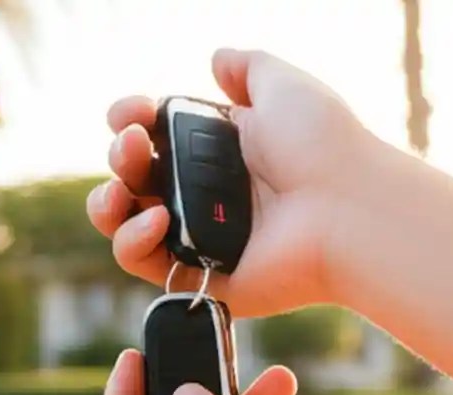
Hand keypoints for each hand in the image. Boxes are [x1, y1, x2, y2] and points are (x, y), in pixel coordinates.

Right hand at [86, 49, 381, 316]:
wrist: (346, 206)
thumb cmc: (322, 145)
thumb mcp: (284, 86)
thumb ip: (248, 67)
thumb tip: (217, 59)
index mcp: (219, 150)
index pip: (153, 135)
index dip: (130, 119)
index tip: (134, 112)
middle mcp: (206, 194)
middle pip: (131, 177)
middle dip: (118, 154)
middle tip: (134, 143)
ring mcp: (199, 237)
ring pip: (124, 224)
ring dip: (106, 202)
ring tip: (122, 189)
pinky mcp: (198, 276)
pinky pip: (141, 263)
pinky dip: (131, 240)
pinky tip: (153, 219)